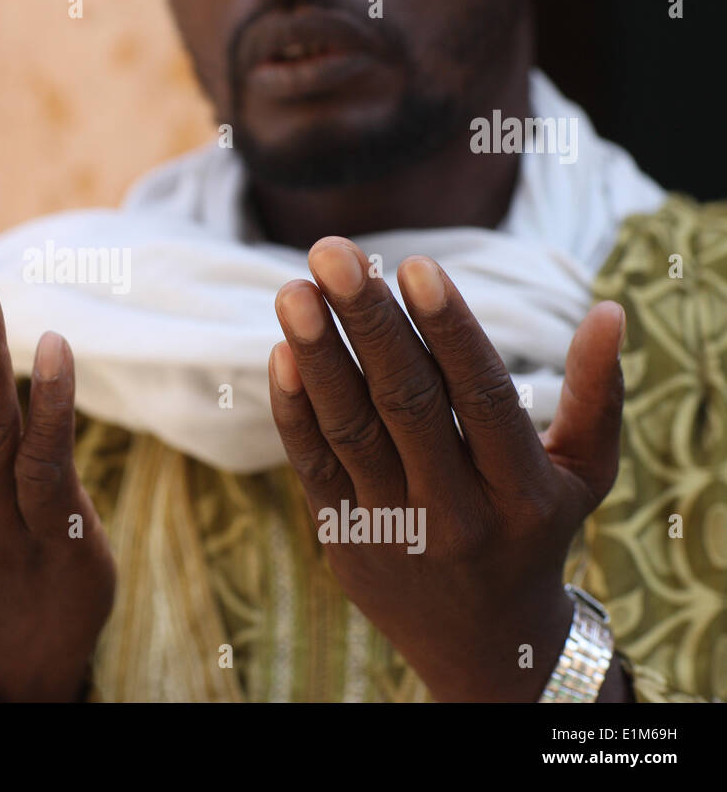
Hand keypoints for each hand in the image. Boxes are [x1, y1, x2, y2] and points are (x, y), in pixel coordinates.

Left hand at [267, 237, 625, 701]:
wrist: (484, 640)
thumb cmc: (535, 530)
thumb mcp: (584, 473)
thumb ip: (597, 393)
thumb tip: (609, 309)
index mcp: (521, 490)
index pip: (484, 397)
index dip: (449, 329)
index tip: (415, 264)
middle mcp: (457, 512)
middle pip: (406, 402)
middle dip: (367, 322)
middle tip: (332, 252)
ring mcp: (394, 529)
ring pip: (350, 429)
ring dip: (317, 355)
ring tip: (294, 290)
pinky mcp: (344, 538)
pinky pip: (312, 465)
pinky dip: (295, 409)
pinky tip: (283, 352)